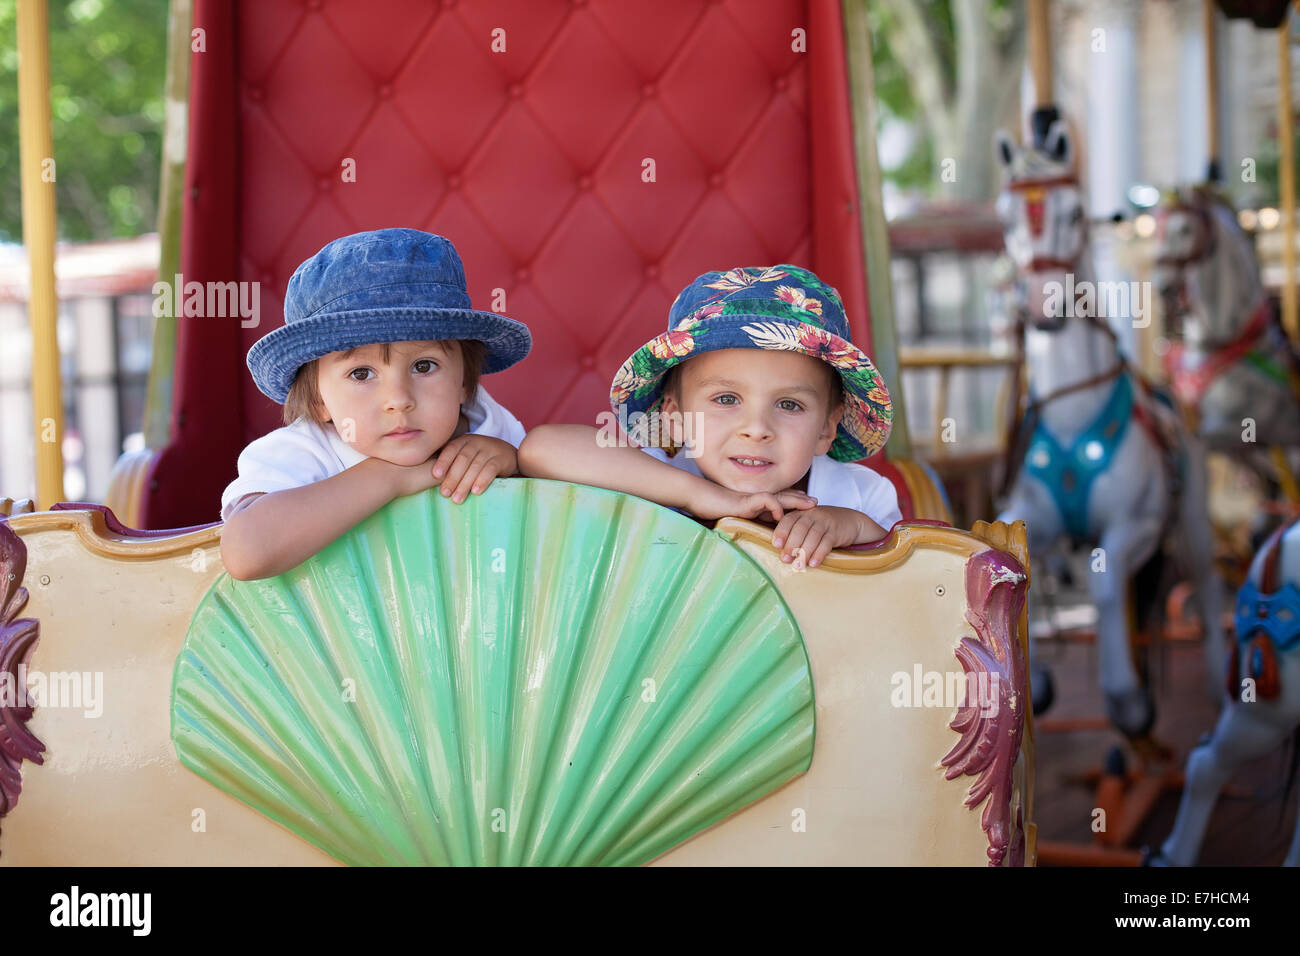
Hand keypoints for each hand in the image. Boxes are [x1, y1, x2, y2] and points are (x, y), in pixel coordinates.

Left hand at [430, 434, 517, 502]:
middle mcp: (476, 442)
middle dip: (452, 477)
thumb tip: (428, 478)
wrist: (507, 453)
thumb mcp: (466, 455)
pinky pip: (490, 469)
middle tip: (445, 493)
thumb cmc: (479, 458)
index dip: (443, 461)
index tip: (435, 475)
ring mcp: (490, 449)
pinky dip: (482, 480)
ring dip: (465, 483)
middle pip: (462, 460)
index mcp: (464, 441)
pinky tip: (475, 491)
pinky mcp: (501, 459)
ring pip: (475, 466)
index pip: (451, 449)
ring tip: (457, 499)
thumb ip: (452, 462)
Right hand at [690, 483, 817, 522]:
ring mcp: (750, 499)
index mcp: (753, 504)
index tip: (806, 508)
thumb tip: (748, 536)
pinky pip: (763, 500)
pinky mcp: (744, 501)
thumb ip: (741, 523)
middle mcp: (755, 499)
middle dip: (800, 500)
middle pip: (782, 497)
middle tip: (816, 503)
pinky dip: (774, 506)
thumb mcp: (730, 519)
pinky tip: (781, 514)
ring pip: (778, 496)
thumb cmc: (710, 509)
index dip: (791, 504)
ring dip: (795, 500)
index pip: (777, 502)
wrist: (696, 498)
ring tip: (810, 505)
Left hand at [771, 506, 872, 567]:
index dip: (781, 532)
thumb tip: (780, 552)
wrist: (850, 521)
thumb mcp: (808, 524)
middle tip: (786, 559)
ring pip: (813, 536)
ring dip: (804, 552)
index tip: (776, 545)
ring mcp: (825, 522)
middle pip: (800, 528)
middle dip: (791, 544)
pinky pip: (827, 542)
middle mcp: (812, 514)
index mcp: (801, 512)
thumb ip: (794, 533)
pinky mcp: (837, 531)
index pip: (789, 520)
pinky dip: (819, 554)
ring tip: (798, 565)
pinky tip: (813, 563)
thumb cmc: (822, 526)